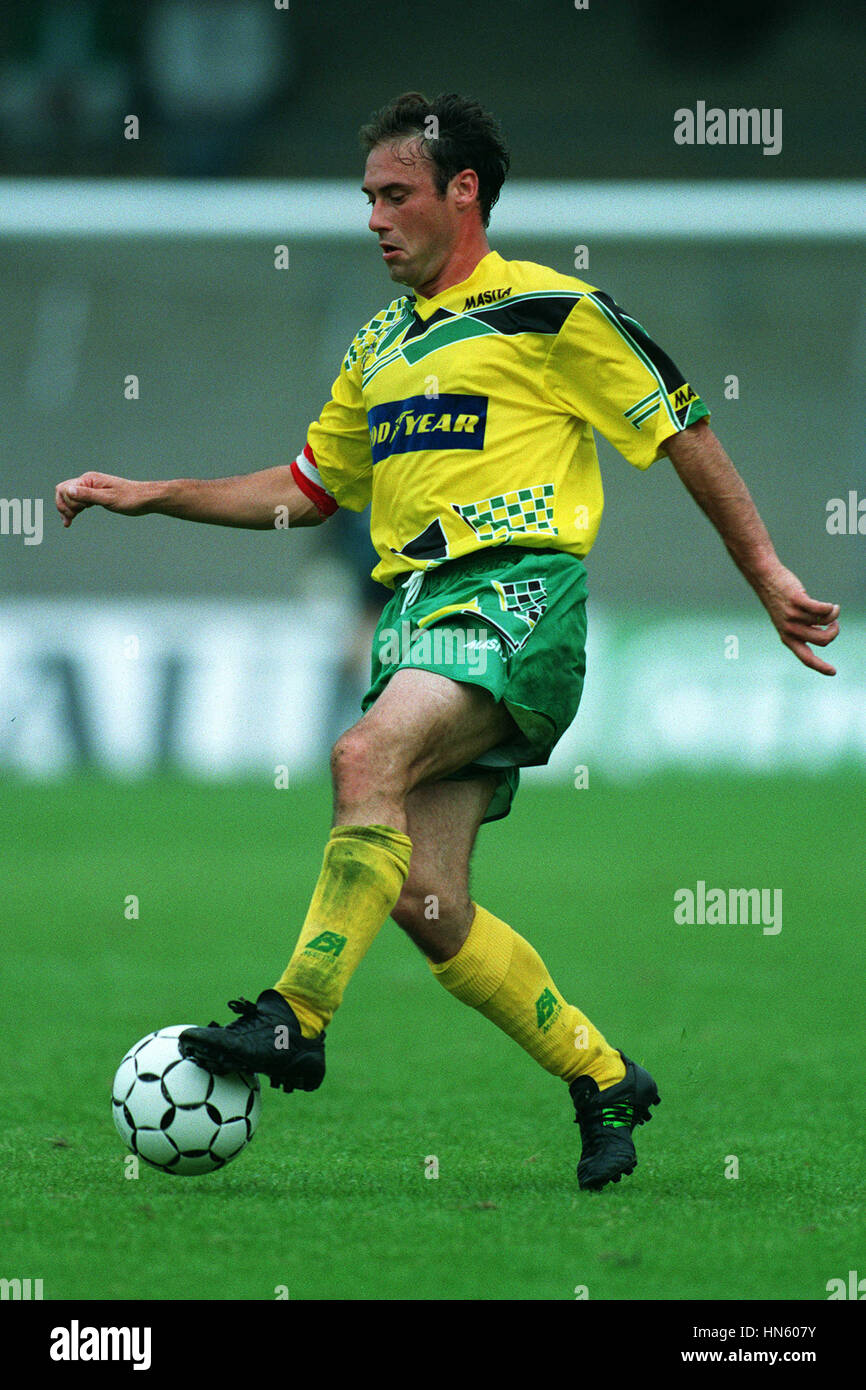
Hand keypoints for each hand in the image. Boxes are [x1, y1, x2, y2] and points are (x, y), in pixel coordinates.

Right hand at [55, 471, 151, 526]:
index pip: (64, 488)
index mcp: (89, 479)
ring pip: (70, 496)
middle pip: (64, 491)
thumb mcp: (108, 499)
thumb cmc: (130, 498)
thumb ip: (88, 495)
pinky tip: (73, 517)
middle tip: (70, 520)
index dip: (66, 503)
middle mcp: (88, 481)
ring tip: (68, 522)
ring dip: (67, 508)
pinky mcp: (96, 494)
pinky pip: (80, 500)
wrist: (145, 499)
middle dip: (63, 506)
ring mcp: (92, 487)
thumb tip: (68, 491)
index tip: (76, 513)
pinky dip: (74, 508)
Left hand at [753, 560, 839, 674]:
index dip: (820, 667)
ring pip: (825, 622)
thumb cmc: (781, 601)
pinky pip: (823, 609)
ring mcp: (792, 615)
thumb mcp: (789, 621)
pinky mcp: (797, 600)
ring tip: (833, 609)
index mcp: (787, 638)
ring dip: (834, 616)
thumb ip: (804, 630)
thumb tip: (824, 634)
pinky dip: (832, 608)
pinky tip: (832, 606)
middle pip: (823, 640)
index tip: (833, 672)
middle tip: (835, 623)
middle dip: (835, 632)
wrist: (765, 579)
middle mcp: (789, 629)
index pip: (806, 658)